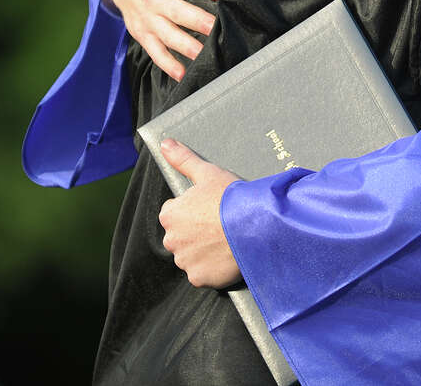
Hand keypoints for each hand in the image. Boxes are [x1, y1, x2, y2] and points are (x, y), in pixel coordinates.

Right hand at [103, 0, 219, 80]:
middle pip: (177, 12)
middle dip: (197, 21)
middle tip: (216, 29)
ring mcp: (147, 18)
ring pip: (167, 35)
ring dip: (186, 47)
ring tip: (205, 56)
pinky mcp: (141, 32)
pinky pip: (154, 51)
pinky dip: (168, 64)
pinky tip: (183, 75)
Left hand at [159, 139, 241, 288]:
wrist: (256, 225)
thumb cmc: (231, 197)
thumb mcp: (208, 173)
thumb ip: (183, 159)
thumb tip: (164, 143)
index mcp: (170, 215)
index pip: (175, 213)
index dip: (194, 210)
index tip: (211, 209)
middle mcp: (171, 240)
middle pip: (181, 236)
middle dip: (196, 233)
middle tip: (220, 225)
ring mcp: (185, 261)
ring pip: (192, 256)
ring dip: (204, 251)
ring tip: (226, 240)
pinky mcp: (199, 278)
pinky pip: (203, 273)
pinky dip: (213, 268)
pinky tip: (227, 256)